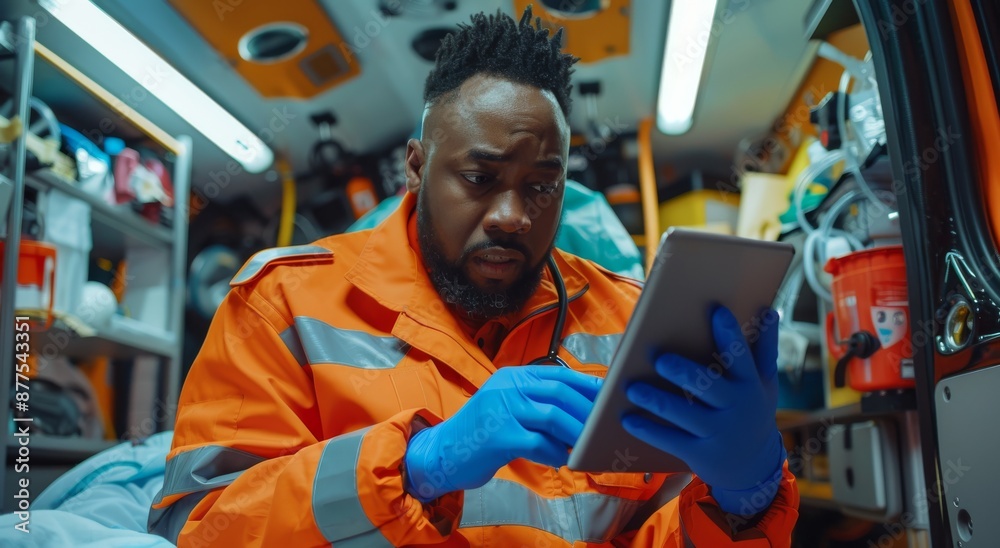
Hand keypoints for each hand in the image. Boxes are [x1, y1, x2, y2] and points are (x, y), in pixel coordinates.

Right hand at [404, 365, 601, 501]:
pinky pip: (537, 443)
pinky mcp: (497, 437)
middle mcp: (507, 387)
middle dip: (587, 412)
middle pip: (559, 393)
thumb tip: (582, 410)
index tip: (610, 397)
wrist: (443, 452)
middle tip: (603, 428)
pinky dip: (554, 453)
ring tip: (586, 446)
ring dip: (574, 434)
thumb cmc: (483, 433)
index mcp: (513, 376)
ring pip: (552, 416)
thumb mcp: (508, 406)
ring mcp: (501, 410)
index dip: (587, 386)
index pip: (559, 375)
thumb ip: (537, 402)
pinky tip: (559, 460)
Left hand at [622, 306, 785, 515]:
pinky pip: (669, 439)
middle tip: (659, 358)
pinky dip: (647, 429)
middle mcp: (736, 407)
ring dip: (655, 400)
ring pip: (682, 413)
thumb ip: (765, 349)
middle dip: (682, 372)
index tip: (716, 310)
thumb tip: (770, 311)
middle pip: (707, 385)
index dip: (730, 333)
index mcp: (750, 385)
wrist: (754, 468)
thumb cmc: (752, 412)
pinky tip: (628, 418)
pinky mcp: (700, 454)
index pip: (741, 355)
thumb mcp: (764, 384)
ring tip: (632, 386)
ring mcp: (718, 433)